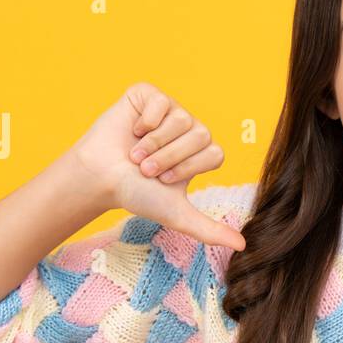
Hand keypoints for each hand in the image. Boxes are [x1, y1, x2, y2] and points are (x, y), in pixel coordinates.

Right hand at [64, 82, 245, 249]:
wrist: (100, 177)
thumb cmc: (136, 193)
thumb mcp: (177, 214)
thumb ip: (209, 230)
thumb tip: (242, 247)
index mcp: (200, 153)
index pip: (215, 153)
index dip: (189, 167)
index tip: (165, 180)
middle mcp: (189, 129)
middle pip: (200, 135)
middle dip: (170, 157)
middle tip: (147, 169)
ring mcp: (170, 110)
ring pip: (180, 119)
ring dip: (155, 143)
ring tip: (136, 154)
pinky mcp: (149, 95)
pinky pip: (161, 102)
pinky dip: (145, 121)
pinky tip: (133, 131)